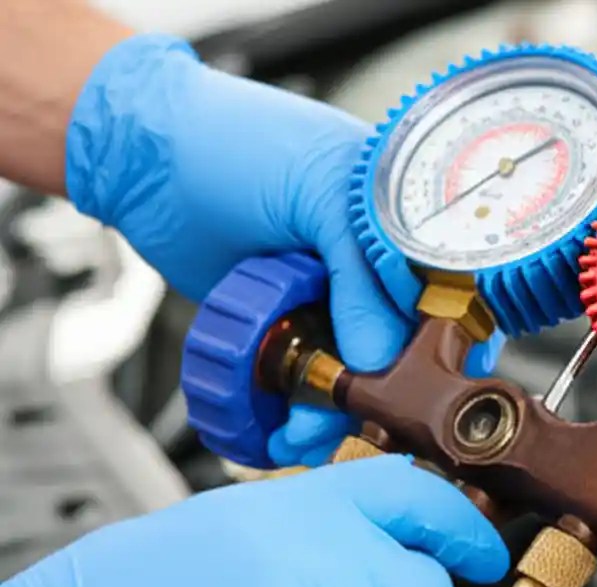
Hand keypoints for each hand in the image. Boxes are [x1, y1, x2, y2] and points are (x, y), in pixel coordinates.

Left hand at [65, 34, 503, 464]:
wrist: (141, 160)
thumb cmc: (236, 143)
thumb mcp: (319, 196)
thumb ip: (360, 278)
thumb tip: (382, 361)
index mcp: (405, 219)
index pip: (455, 293)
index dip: (453, 341)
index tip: (436, 385)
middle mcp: (376, 265)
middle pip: (410, 347)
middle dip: (388, 391)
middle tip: (360, 417)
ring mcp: (332, 300)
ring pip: (357, 377)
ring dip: (335, 414)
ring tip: (300, 432)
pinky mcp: (286, 330)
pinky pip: (306, 384)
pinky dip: (297, 412)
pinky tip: (280, 427)